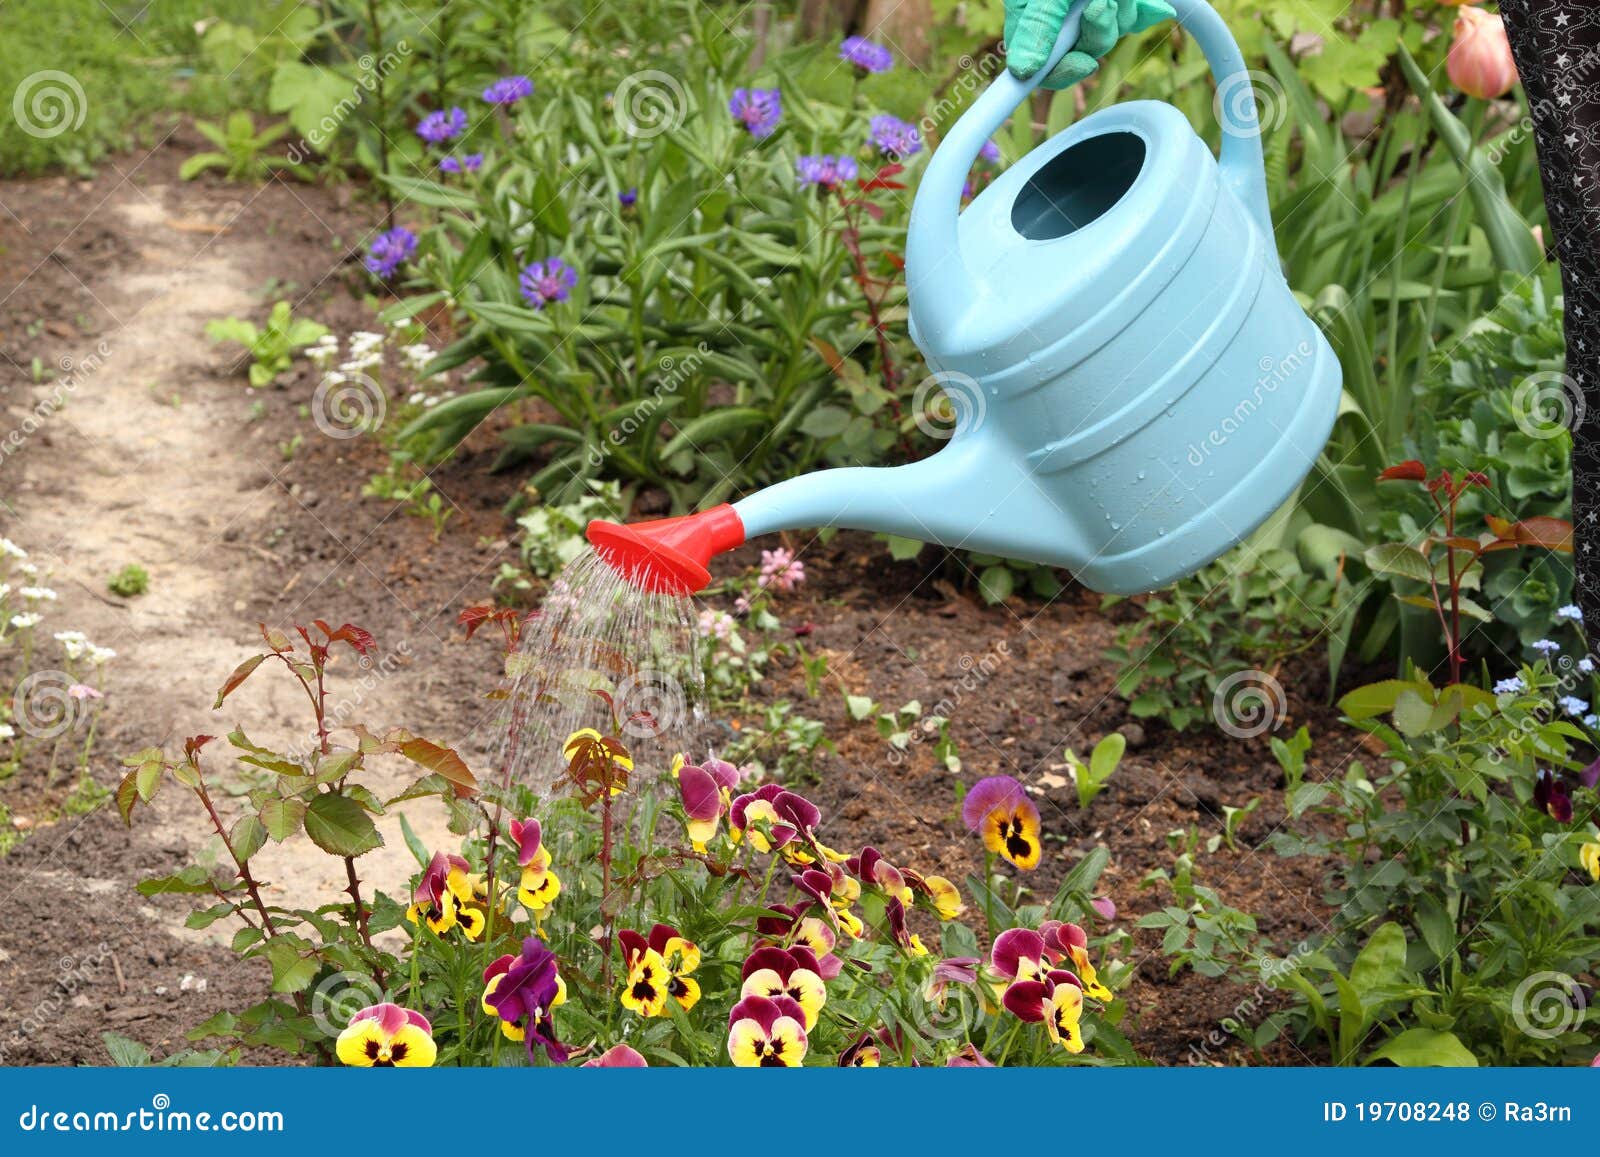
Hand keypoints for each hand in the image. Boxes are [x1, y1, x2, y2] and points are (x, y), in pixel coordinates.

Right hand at [1005, 0, 1174, 89]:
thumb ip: (1035, 24)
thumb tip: (1023, 70)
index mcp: (1032, 20)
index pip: (1041, 67)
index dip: (1060, 72)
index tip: (1081, 64)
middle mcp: (1061, 21)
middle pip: (1081, 54)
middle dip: (1096, 31)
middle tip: (1099, 3)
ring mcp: (1091, 13)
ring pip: (1108, 36)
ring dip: (1116, 13)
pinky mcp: (1119, 4)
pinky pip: (1134, 19)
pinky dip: (1141, 8)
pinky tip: (1148, 2)